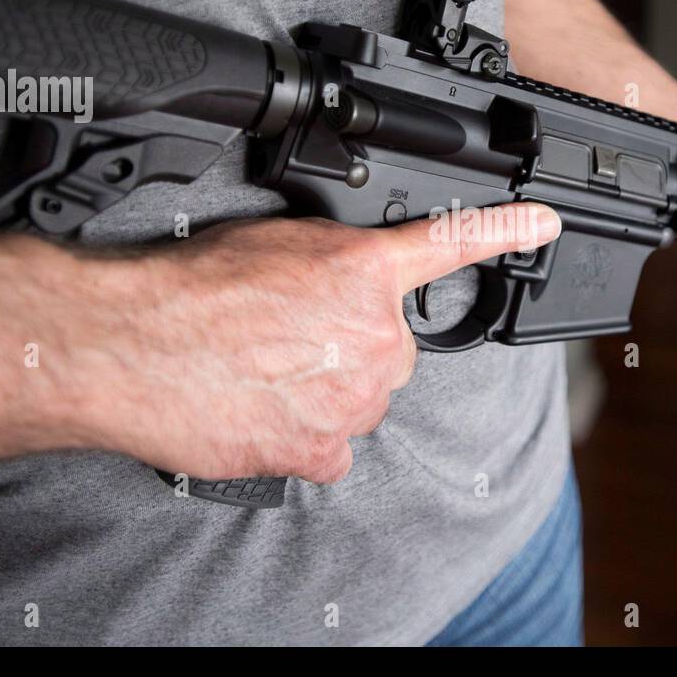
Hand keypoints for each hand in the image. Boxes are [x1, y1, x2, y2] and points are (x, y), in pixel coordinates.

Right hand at [79, 205, 561, 482]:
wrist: (133, 347)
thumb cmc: (188, 288)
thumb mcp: (273, 241)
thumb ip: (332, 261)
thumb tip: (339, 285)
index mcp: (364, 272)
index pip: (452, 244)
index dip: (505, 232)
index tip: (544, 225)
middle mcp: (374, 337)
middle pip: (390, 349)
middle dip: (351, 346)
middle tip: (288, 339)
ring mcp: (353, 400)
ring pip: (360, 399)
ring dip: (325, 391)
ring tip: (262, 373)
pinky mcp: (321, 451)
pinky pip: (331, 449)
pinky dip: (306, 437)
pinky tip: (264, 414)